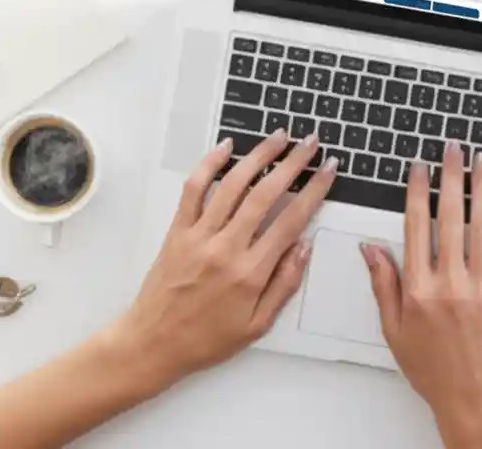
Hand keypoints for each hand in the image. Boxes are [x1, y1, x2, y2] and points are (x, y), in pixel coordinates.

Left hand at [108, 129, 336, 389]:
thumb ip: (284, 283)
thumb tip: (304, 246)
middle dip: (292, 164)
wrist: (153, 344)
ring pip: (232, 185)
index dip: (313, 190)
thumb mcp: (257, 324)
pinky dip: (209, 164)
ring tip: (278, 137)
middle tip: (310, 143)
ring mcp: (199, 237)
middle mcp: (225, 249)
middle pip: (265, 194)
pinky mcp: (177, 231)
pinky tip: (225, 147)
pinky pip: (194, 190)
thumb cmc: (205, 339)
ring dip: (258, 156)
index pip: (290, 220)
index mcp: (250, 273)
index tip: (328, 170)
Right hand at [361, 142, 481, 448]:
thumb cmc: (431, 369)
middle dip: (450, 177)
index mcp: (419, 290)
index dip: (416, 191)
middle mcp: (451, 283)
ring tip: (481, 161)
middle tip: (452, 149)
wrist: (472, 398)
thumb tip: (370, 247)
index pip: (416, 227)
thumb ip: (383, 284)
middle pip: (450, 217)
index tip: (418, 167)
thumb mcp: (393, 330)